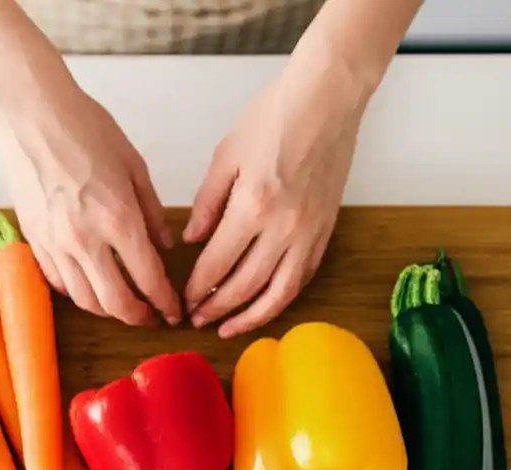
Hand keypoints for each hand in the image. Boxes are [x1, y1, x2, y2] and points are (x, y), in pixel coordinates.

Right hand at [0, 89, 181, 325]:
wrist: (30, 114)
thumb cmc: (85, 128)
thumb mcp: (134, 165)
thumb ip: (151, 211)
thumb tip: (163, 246)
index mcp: (118, 220)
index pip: (149, 280)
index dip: (166, 303)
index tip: (175, 311)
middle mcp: (86, 241)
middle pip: (116, 303)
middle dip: (139, 316)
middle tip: (152, 317)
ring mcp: (55, 244)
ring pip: (84, 299)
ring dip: (108, 310)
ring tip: (123, 305)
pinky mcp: (33, 239)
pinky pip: (58, 281)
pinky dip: (78, 291)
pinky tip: (90, 285)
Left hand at [182, 57, 369, 337]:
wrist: (327, 100)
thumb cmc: (274, 117)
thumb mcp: (227, 155)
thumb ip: (208, 203)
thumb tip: (192, 241)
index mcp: (253, 206)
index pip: (217, 265)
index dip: (196, 289)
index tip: (183, 301)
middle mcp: (284, 227)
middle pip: (245, 286)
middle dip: (217, 309)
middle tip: (197, 320)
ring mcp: (310, 232)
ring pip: (279, 292)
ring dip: (252, 316)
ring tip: (229, 328)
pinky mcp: (326, 230)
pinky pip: (303, 276)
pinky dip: (282, 296)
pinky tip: (264, 303)